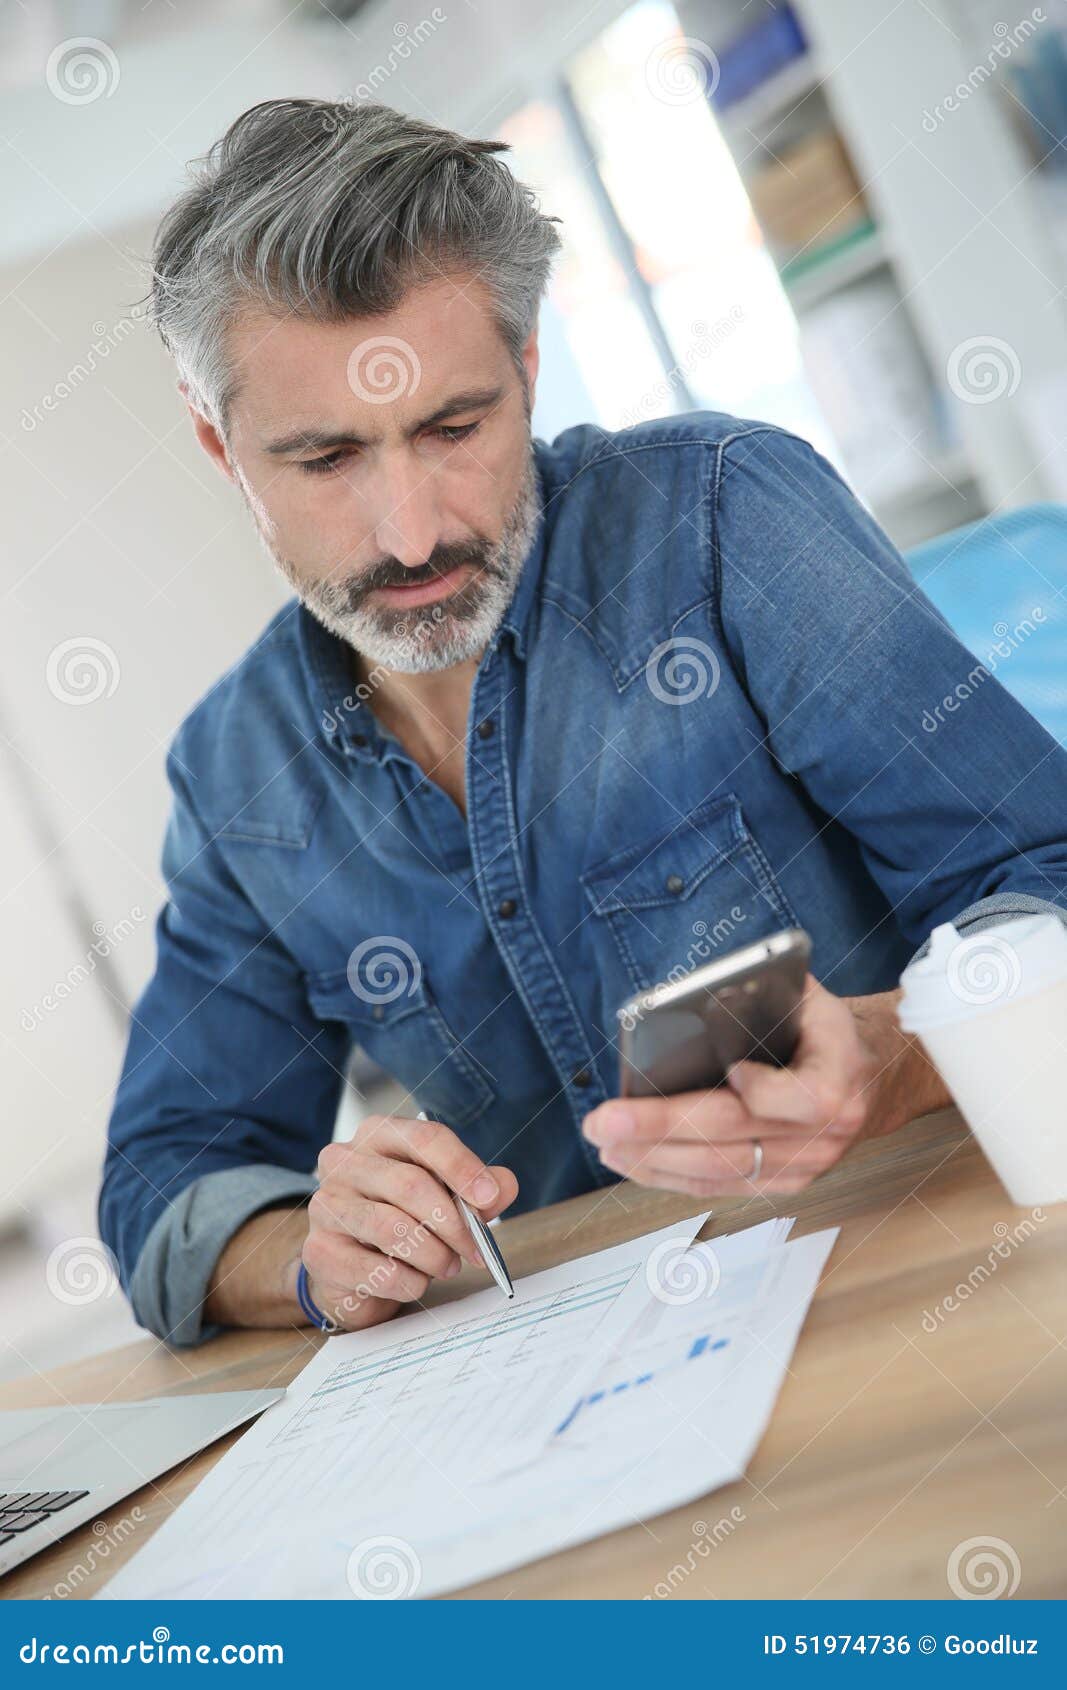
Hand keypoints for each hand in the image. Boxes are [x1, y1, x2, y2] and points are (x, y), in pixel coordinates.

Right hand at [300, 1113, 518, 1330]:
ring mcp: (326, 1205)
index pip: (425, 1138)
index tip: (489, 1197)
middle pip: (411, 1184)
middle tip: (475, 1250)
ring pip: (392, 1228)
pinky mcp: (318, 1251)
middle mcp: (344, 1161)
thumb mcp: (445, 1197)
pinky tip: (414, 1281)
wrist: (350, 1269)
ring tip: (445, 1266)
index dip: (463, 1167)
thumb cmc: (402, 1219)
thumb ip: (478, 1189)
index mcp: (379, 1134)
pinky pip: (376, 1271)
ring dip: (433, 1255)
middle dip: (453, 1223)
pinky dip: (408, 1282)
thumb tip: (503, 1186)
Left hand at [582, 975, 941, 1197]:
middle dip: (660, 1130)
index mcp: (838, 1081)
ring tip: (604, 1141)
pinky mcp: (782, 1186)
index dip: (758, 1090)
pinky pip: (718, 1187)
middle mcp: (824, 1137)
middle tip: (603, 1121)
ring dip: (653, 1160)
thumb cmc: (824, 1031)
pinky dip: (668, 1175)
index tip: (724, 1070)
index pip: (799, 1099)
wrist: (872, 1077)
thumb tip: (706, 996)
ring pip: (719, 1172)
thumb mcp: (809, 998)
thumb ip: (767, 995)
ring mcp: (803, 1168)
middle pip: (734, 1138)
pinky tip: (631, 1160)